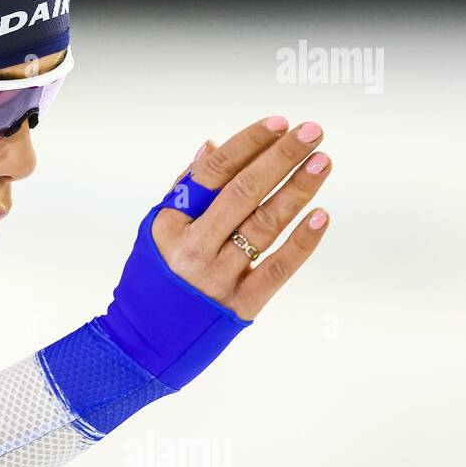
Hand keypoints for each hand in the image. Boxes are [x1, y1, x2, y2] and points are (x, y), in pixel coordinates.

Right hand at [155, 116, 330, 320]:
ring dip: (298, 190)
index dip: (248, 144)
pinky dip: (302, 242)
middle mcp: (194, 247)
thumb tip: (214, 146)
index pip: (213, 173)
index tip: (279, 123)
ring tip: (322, 162)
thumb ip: (185, 190)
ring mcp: (217, 276)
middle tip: (313, 133)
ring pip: (265, 225)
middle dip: (281, 158)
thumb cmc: (154, 278)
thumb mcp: (157, 230)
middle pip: (244, 192)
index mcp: (171, 223)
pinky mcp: (240, 304)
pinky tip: (321, 216)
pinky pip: (277, 269)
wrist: (143, 343)